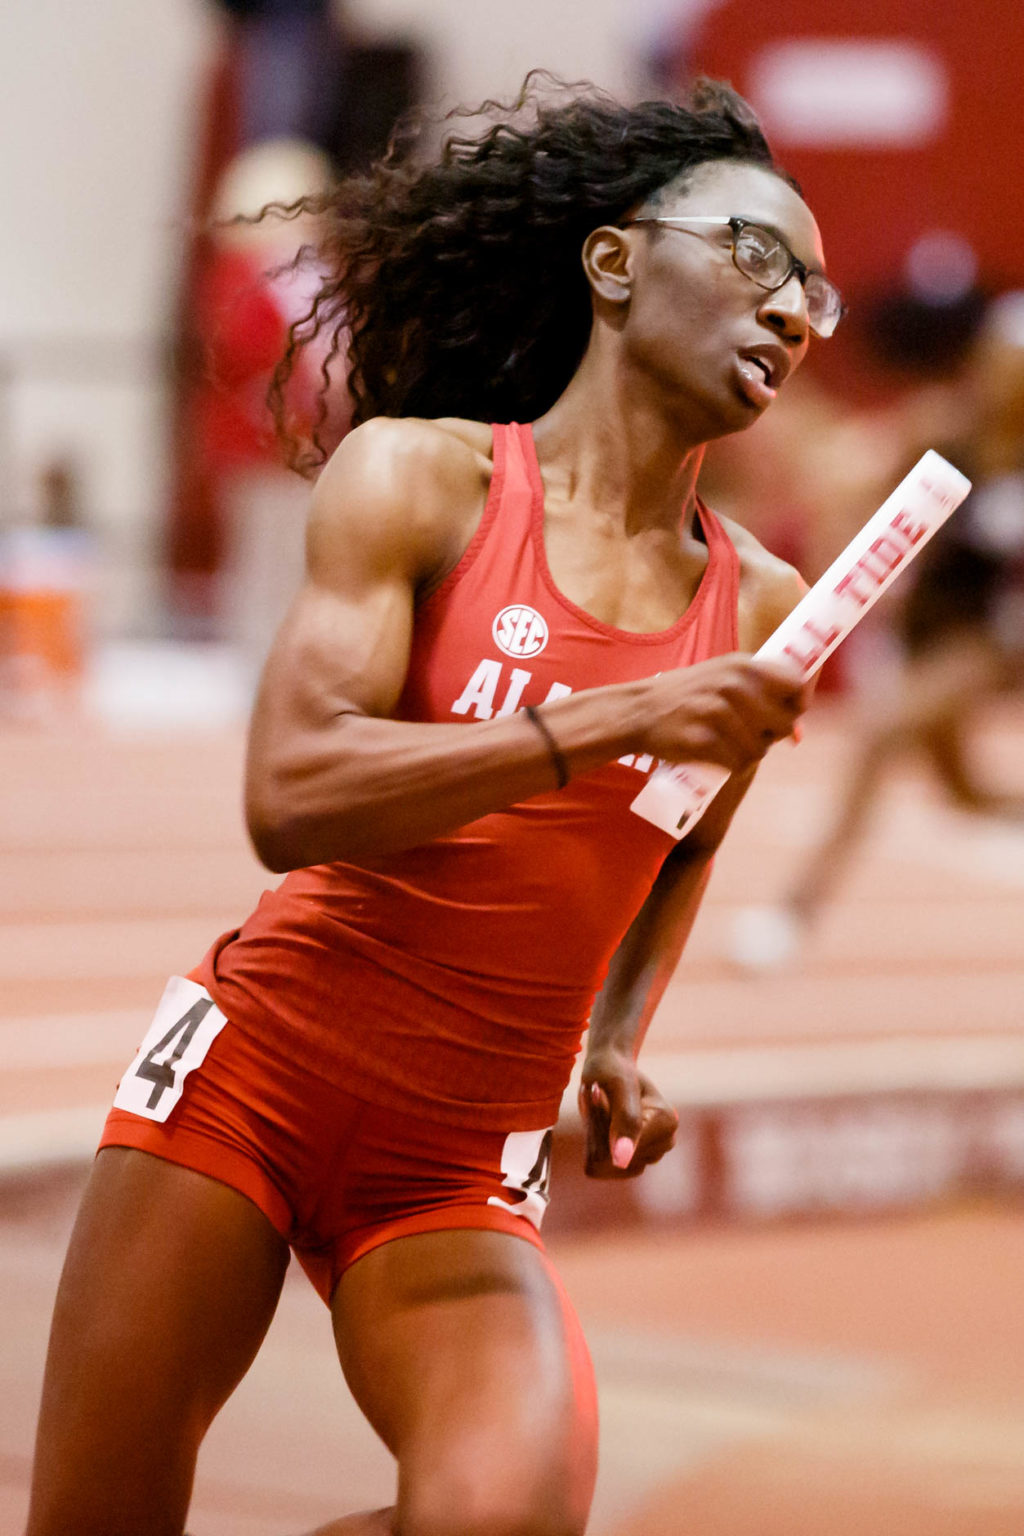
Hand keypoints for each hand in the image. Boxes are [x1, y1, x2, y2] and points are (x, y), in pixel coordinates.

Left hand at [579, 1053, 678, 1178]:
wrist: (610, 1067)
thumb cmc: (612, 1069)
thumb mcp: (617, 1085)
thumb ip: (625, 1120)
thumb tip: (622, 1161)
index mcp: (666, 1123)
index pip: (618, 1145)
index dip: (598, 1121)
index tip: (596, 1091)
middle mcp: (664, 1143)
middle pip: (610, 1158)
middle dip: (595, 1128)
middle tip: (595, 1096)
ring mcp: (650, 1155)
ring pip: (603, 1163)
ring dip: (593, 1134)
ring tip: (598, 1107)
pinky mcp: (633, 1163)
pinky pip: (600, 1167)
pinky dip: (593, 1144)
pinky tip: (599, 1123)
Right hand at [636, 654, 808, 772]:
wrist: (639, 710)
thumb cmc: (689, 695)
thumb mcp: (724, 677)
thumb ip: (763, 695)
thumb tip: (799, 736)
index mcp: (744, 665)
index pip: (797, 686)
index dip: (797, 706)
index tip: (785, 716)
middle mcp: (733, 685)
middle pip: (783, 724)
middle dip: (772, 735)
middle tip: (750, 734)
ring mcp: (716, 713)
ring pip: (760, 750)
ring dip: (748, 754)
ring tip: (728, 745)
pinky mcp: (701, 740)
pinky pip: (737, 764)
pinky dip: (731, 767)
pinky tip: (717, 757)